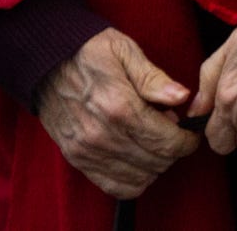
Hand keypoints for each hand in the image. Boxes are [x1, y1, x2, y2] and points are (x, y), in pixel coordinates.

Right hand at [35, 28, 199, 199]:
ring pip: (139, 178)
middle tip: (170, 130)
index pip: (167, 142)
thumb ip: (155, 79)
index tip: (190, 132)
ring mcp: (87, 150)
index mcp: (120, 106)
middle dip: (173, 150)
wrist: (46, 60)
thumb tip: (183, 97)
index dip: (187, 140)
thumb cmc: (90, 51)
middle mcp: (103, 135)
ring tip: (152, 141)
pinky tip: (137, 157)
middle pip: (157, 162)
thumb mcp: (126, 52)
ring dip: (155, 165)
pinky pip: (113, 186)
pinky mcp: (76, 158)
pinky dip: (133, 179)